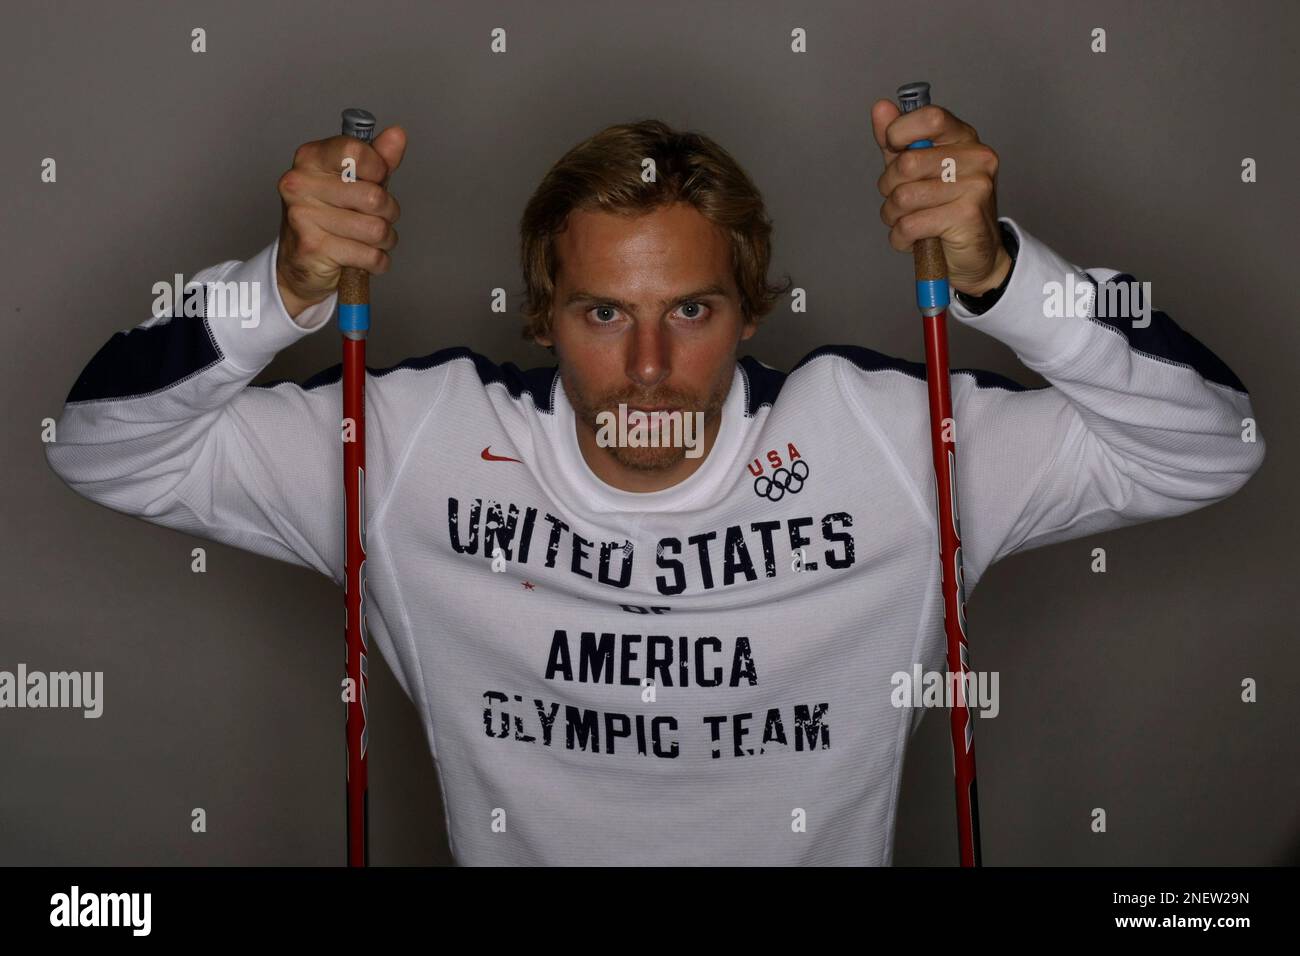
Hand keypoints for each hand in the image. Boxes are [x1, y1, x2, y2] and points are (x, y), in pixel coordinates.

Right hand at [275, 125, 406, 318]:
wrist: (298, 263)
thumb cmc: (329, 217)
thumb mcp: (354, 182)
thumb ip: (377, 159)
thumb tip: (397, 134)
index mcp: (310, 158)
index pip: (355, 151)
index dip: (379, 169)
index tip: (377, 179)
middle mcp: (300, 184)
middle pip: (374, 197)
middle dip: (389, 212)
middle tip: (378, 217)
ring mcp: (303, 217)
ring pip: (376, 229)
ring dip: (385, 239)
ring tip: (372, 239)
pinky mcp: (313, 248)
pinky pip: (370, 255)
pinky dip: (378, 261)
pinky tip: (365, 257)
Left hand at [871, 100, 1010, 295]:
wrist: (977, 255)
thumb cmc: (945, 210)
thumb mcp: (918, 171)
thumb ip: (898, 141)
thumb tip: (880, 107)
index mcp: (964, 138)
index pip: (930, 116)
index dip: (899, 133)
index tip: (893, 150)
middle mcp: (976, 157)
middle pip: (907, 163)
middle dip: (889, 188)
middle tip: (898, 202)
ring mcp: (976, 186)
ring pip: (904, 197)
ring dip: (893, 216)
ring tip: (905, 221)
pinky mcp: (968, 215)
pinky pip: (911, 224)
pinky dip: (900, 237)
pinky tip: (912, 239)